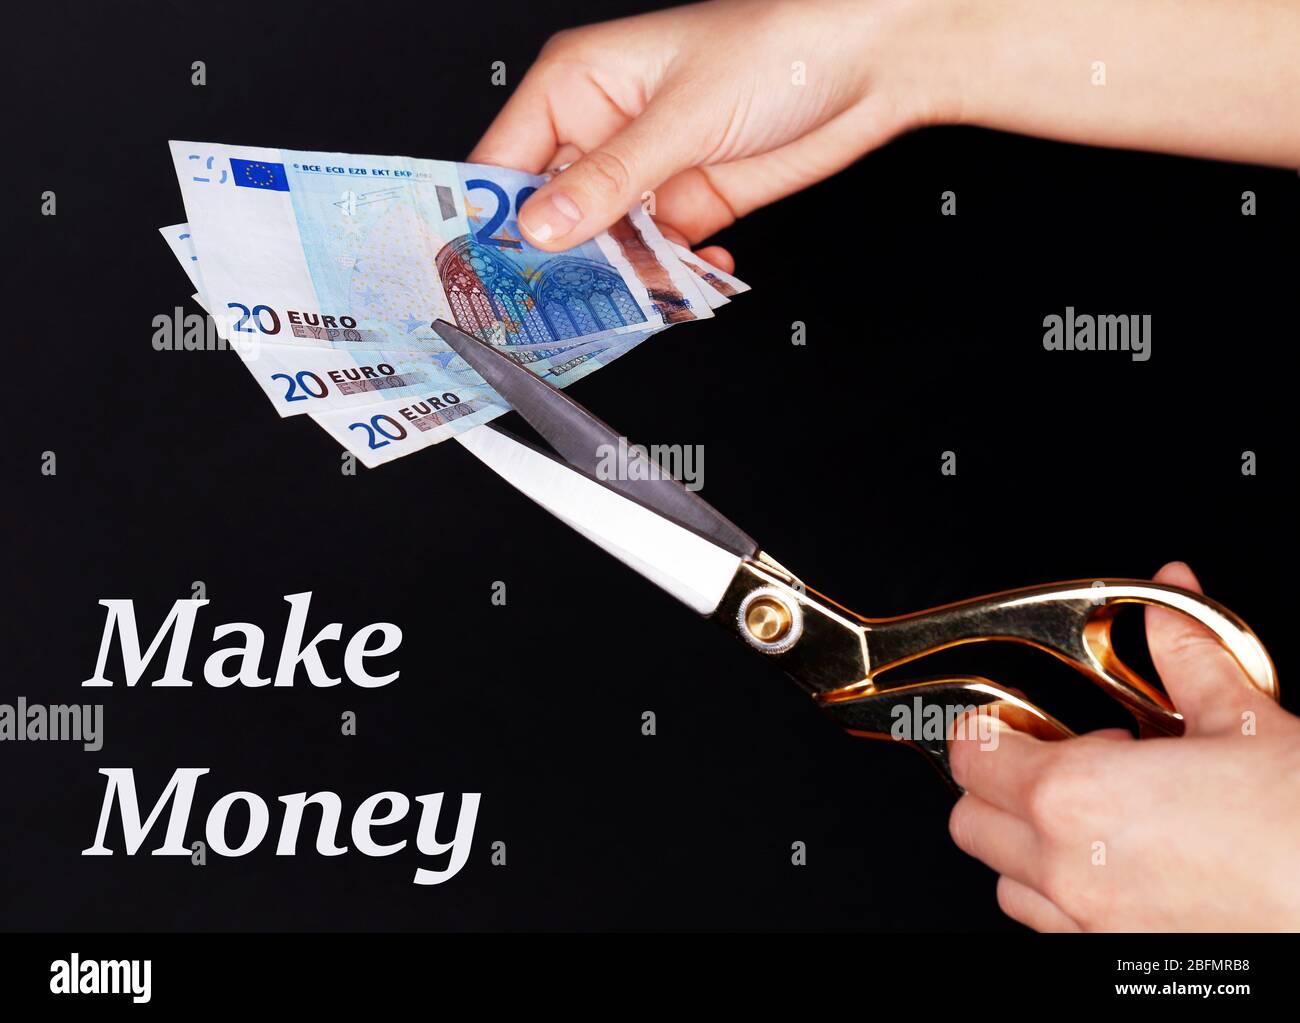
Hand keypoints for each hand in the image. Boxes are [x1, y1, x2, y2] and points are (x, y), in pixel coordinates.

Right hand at [472, 0, 1299, 266]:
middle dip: (554, 265)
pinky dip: (664, 277)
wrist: (871, 66)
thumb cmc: (780, 46)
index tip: (477, 278)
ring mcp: (644, 173)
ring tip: (636, 298)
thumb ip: (610, 179)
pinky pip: (653, 258)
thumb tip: (541, 226)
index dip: (485, 224)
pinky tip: (685, 276)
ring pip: (602, 248)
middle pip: (547, 217)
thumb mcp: (682, 115)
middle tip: (551, 311)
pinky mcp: (684, 204)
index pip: (500, 166)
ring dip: (618, 278)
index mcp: (578, 87)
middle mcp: (603, 132)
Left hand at [948, 562, 1299, 930]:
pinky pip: (1054, 929)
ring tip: (1094, 815)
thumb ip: (1187, 656)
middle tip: (1060, 759)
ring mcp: (1092, 925)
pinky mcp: (1121, 962)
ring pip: (1005, 882)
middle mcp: (1068, 868)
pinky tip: (1124, 864)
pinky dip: (1064, 896)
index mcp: (1076, 796)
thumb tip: (1170, 608)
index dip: (989, 727)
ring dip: (1028, 844)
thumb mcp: (1243, 720)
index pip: (971, 756)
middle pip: (971, 821)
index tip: (1017, 719)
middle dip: (1000, 784)